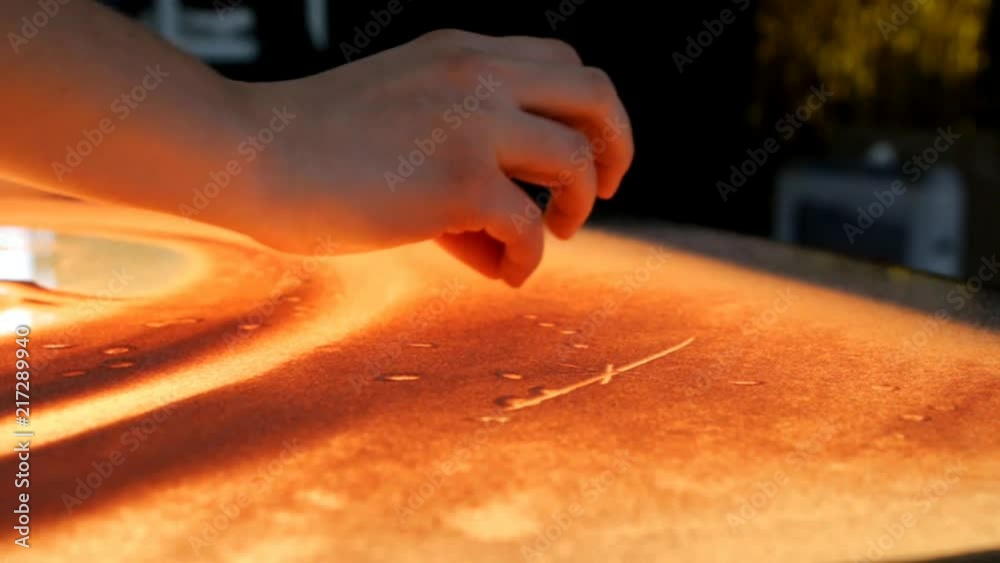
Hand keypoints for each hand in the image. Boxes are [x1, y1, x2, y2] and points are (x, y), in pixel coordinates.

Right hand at [237, 29, 633, 286]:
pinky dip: (529, 258)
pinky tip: (506, 274)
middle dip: (617, 147)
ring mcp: (471, 124)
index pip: (562, 63)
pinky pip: (531, 227)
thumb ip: (459, 143)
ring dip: (577, 208)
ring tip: (552, 237)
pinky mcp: (458, 181)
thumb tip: (512, 226)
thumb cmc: (312, 146)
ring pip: (576, 162)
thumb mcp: (398, 112)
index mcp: (461, 52)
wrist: (247, 154)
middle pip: (595, 94)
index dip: (585, 113)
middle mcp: (477, 75)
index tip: (579, 155)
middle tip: (605, 192)